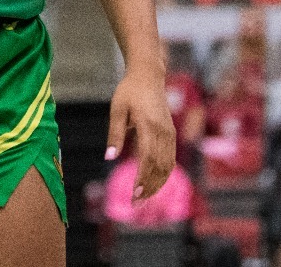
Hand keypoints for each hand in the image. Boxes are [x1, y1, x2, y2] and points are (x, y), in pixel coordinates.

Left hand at [105, 66, 175, 199]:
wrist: (149, 75)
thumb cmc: (130, 91)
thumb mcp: (117, 109)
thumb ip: (114, 133)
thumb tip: (109, 157)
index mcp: (149, 124)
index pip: (148, 157)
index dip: (143, 178)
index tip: (135, 194)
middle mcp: (163, 131)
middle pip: (159, 166)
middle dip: (149, 187)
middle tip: (136, 205)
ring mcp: (170, 133)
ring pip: (167, 165)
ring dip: (157, 184)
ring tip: (144, 199)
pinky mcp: (171, 134)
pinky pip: (170, 159)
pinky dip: (163, 175)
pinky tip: (153, 185)